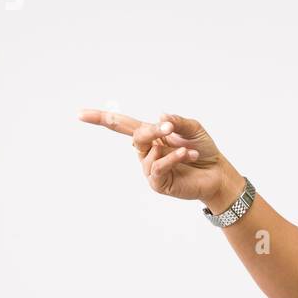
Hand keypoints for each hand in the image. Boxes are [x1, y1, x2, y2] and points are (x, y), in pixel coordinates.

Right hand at [77, 107, 239, 205]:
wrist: (218, 174)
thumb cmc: (204, 150)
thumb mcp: (193, 129)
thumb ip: (176, 121)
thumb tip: (160, 116)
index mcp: (151, 135)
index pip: (121, 125)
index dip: (100, 119)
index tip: (79, 114)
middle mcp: (147, 151)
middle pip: (136, 136)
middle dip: (151, 130)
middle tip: (168, 128)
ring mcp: (150, 168)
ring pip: (147, 151)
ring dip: (168, 146)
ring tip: (189, 149)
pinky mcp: (158, 183)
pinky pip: (158, 167)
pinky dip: (172, 159)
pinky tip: (187, 155)